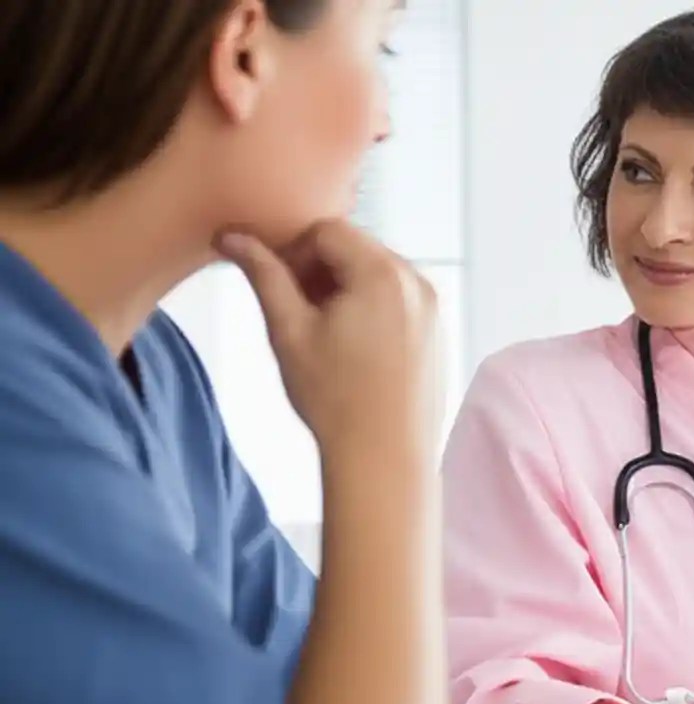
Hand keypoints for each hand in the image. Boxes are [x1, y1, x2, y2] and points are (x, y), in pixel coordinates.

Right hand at [216, 221, 440, 450]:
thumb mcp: (289, 330)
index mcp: (383, 272)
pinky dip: (369, 306)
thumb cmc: (336, 398)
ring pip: (376, 272)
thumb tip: (231, 237)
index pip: (328, 230)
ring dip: (343, 287)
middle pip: (356, 247)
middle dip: (319, 269)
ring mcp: (432, 306)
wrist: (385, 457)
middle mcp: (416, 281)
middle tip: (296, 311)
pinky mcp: (436, 329)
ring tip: (322, 333)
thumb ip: (262, 274)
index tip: (278, 287)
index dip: (293, 251)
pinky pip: (397, 298)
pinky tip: (350, 347)